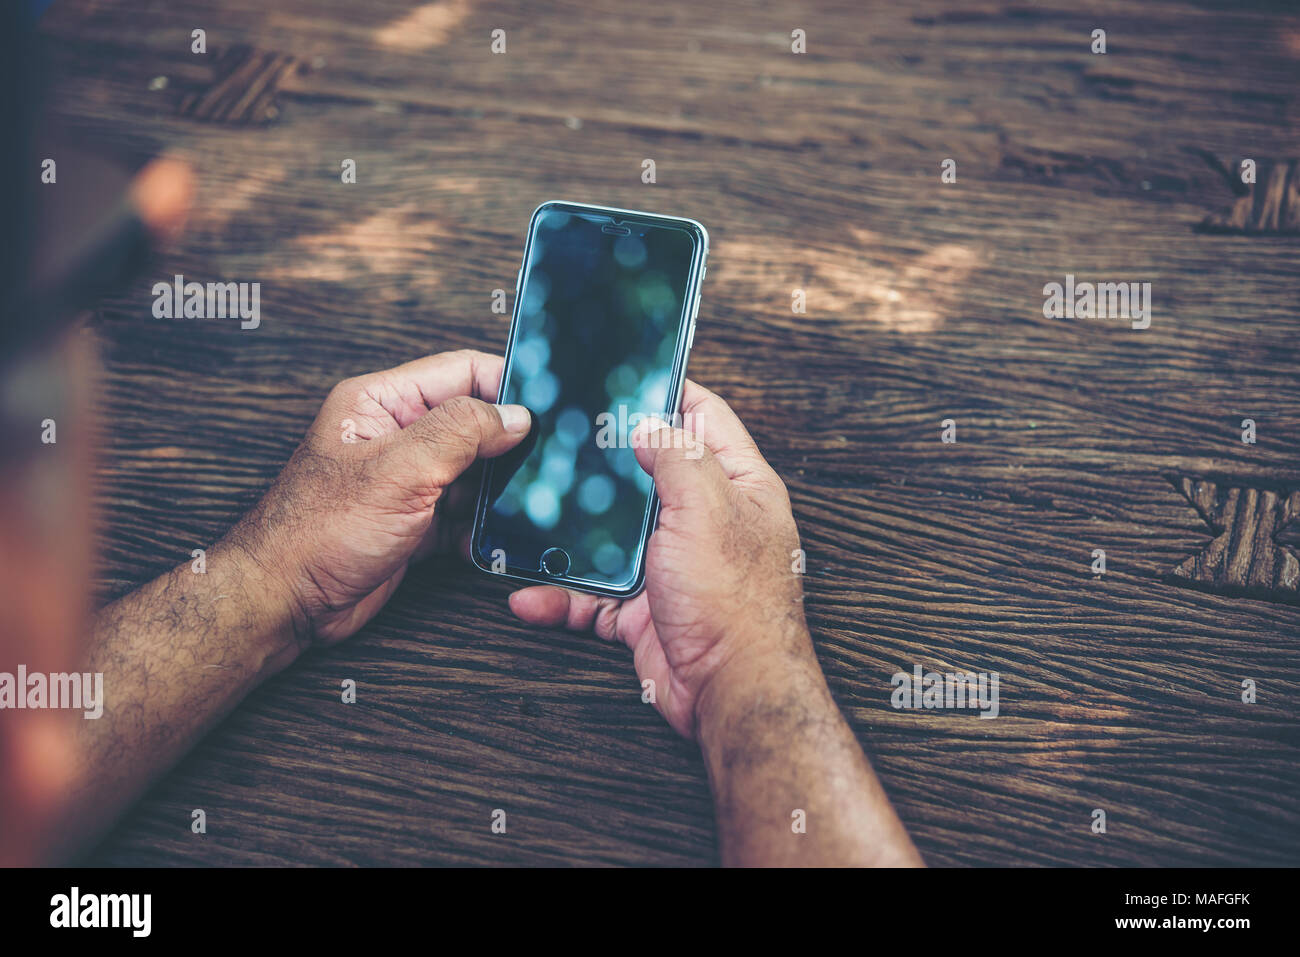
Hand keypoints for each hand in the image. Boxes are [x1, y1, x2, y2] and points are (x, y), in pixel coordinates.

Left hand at [226, 349, 529, 645]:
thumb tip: (515, 416)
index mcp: (381, 402)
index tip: (547, 407)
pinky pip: (463, 516)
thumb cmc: (317, 531)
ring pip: (474, 473)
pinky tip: (493, 542)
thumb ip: (461, 432)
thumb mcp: (400, 469)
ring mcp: (406, 481)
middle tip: (547, 461)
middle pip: (473, 423)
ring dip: (499, 492)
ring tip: (525, 505)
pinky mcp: (413, 524)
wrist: (284, 603)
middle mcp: (395, 436)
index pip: (461, 371)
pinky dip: (482, 529)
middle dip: (509, 444)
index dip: (506, 385)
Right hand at [508, 381, 815, 738]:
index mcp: (738, 485)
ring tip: (529, 517)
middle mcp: (707, 521)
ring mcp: (673, 566)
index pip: (704, 418)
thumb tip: (649, 423)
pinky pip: (592, 596)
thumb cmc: (736, 602)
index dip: (666, 392)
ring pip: (611, 536)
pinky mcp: (645, 609)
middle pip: (649, 473)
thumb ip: (678, 456)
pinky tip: (529, 594)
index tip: (625, 372)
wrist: (731, 692)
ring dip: (570, 535)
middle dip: (604, 460)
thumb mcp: (707, 507)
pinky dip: (560, 597)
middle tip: (561, 436)